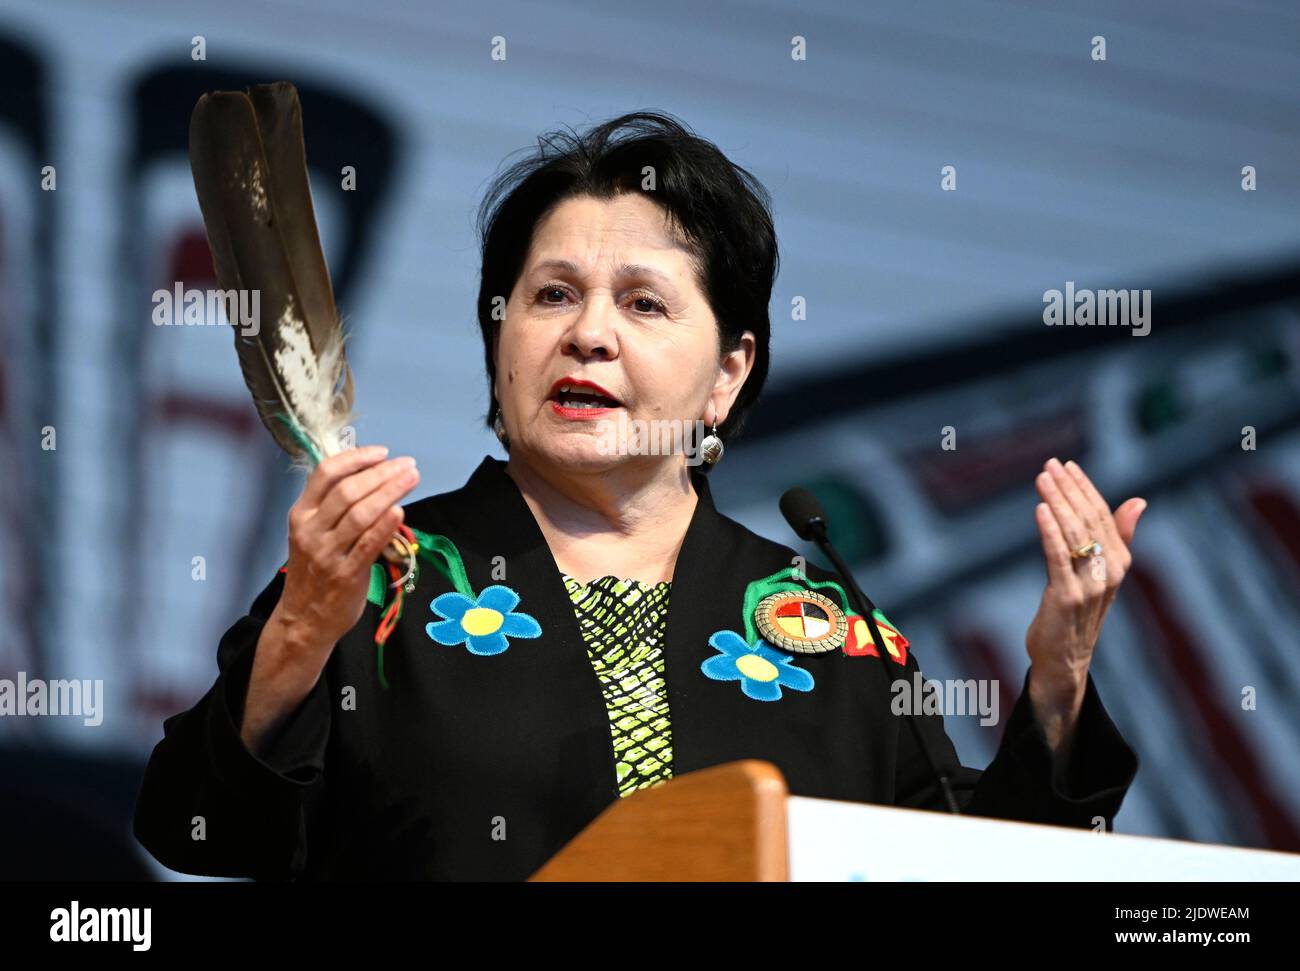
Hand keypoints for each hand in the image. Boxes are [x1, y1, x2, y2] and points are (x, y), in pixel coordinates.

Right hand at [272, 445, 420, 661]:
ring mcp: (326, 553)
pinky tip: (400, 510)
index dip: (356, 458)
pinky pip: (368, 544)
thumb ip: (333, 507)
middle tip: (407, 465)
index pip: (325, 474)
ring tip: (412, 479)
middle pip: (348, 491)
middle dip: (382, 473)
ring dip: (390, 492)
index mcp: (301, 514)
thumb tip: (371, 476)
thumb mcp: (312, 533)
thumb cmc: (315, 571)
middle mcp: (310, 530)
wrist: (304, 619)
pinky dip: (385, 524)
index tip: (382, 452)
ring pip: (360, 514)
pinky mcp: (346, 574)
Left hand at [1025, 458, 1145, 735]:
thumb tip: (1138, 501)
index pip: (1103, 515)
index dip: (1084, 488)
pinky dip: (1049, 532)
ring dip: (1057, 503)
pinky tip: (1039, 510)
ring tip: (1042, 479)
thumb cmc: (1078, 612)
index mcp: (1119, 561)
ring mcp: (1090, 585)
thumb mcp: (1097, 573)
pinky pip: (1058, 558)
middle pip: (1088, 520)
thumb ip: (1117, 536)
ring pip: (1074, 535)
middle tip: (1050, 465)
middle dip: (1068, 489)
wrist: (1064, 660)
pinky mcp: (1066, 597)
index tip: (1066, 464)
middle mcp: (1110, 571)